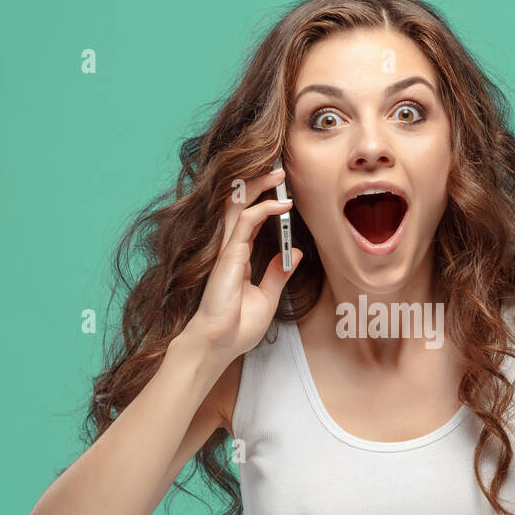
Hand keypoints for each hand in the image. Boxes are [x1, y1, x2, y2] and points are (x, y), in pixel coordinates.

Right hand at [183, 165, 301, 363]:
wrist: (220, 343)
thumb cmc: (237, 326)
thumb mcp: (267, 297)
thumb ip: (278, 273)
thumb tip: (294, 252)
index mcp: (237, 257)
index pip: (250, 220)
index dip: (265, 203)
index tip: (284, 193)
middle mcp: (230, 249)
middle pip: (240, 205)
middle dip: (259, 185)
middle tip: (280, 170)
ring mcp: (227, 250)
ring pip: (239, 205)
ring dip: (259, 186)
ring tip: (279, 174)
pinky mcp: (228, 254)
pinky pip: (245, 221)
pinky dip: (265, 209)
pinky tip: (282, 204)